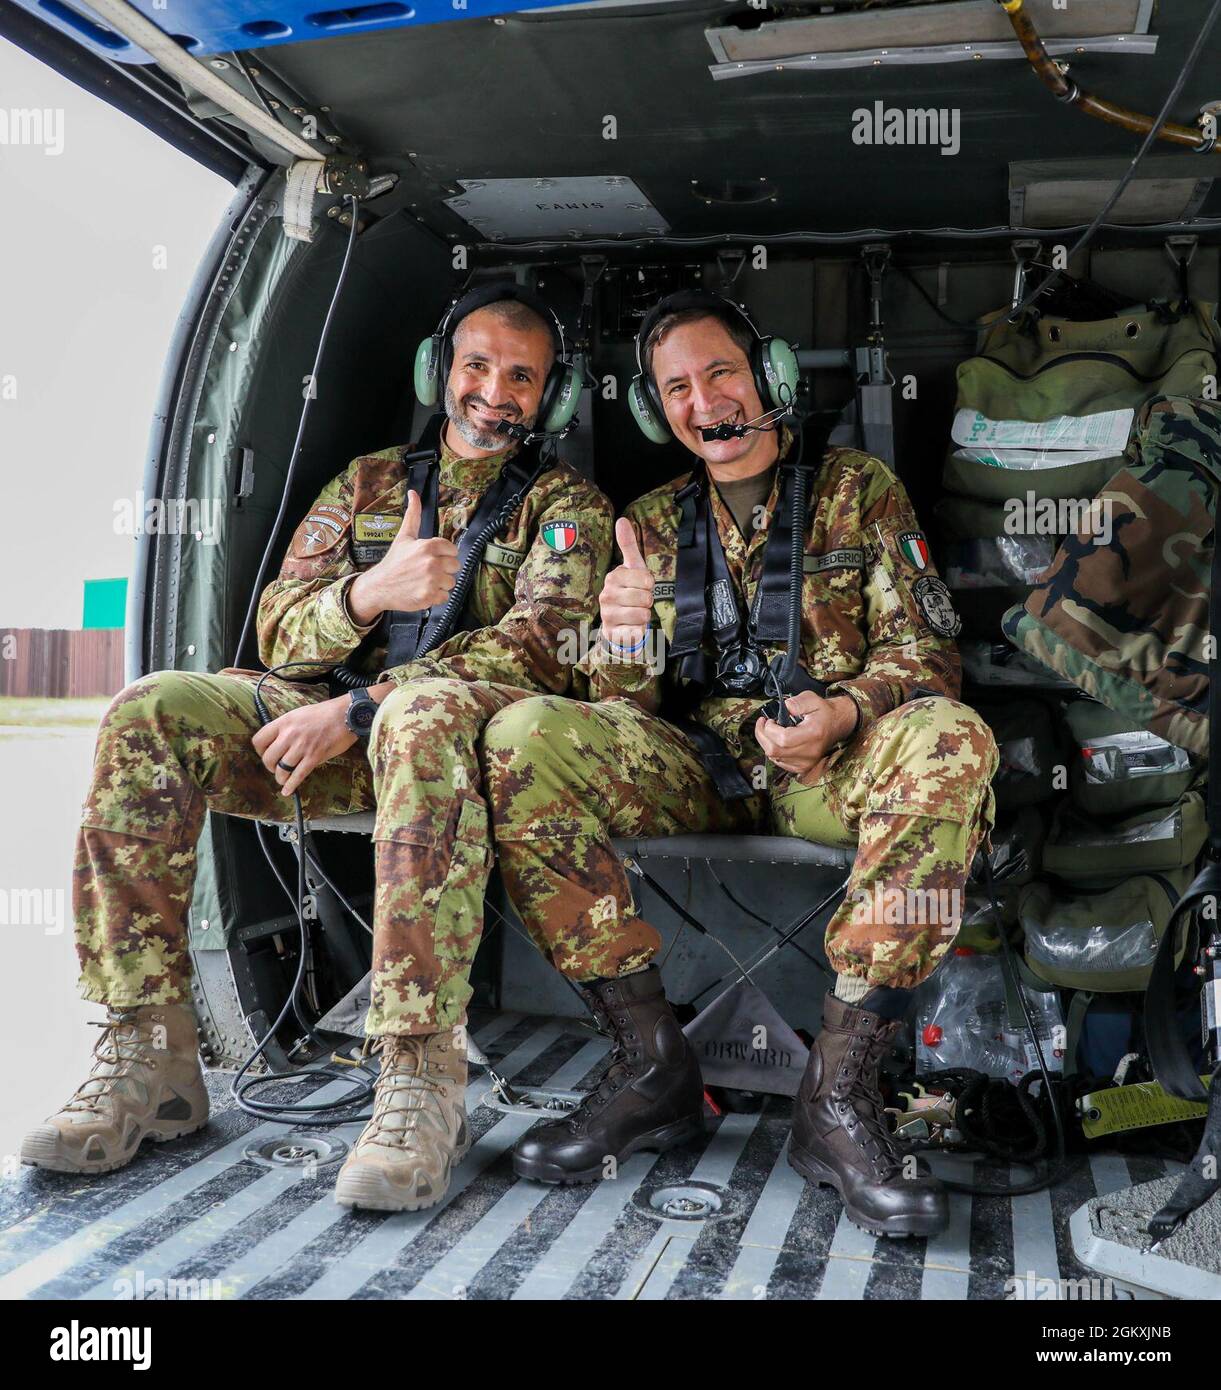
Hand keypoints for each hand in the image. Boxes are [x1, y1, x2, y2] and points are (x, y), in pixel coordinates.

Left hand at [252, 697, 358, 797]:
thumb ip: (287, 727)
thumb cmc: (324, 713)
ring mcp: (302, 747)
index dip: (260, 751)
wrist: (346, 714)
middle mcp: (289, 735)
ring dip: (280, 777)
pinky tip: (288, 791)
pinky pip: (298, 776)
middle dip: (270, 766)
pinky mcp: (314, 757)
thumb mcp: (299, 714)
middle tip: (276, 767)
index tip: (266, 754)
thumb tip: (279, 742)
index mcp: (284, 722)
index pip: (259, 740)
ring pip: (281, 769)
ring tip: (283, 779)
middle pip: (268, 758)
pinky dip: (291, 786)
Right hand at [347, 489, 460, 623]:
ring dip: (440, 584)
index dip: (444, 555)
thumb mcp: (404, 536)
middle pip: (455, 566)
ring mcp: (431, 580)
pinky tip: (422, 591)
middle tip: (427, 571)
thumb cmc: (394, 561)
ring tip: (424, 581)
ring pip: (451, 582)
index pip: (452, 550)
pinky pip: (444, 597)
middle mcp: (431, 562)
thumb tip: (413, 493)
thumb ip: (413, 515)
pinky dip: (435, 597)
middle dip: (443, 570)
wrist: (379, 586)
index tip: (432, 558)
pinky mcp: (429, 596)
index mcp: (428, 546)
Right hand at [599, 518, 654, 646]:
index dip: (650, 585)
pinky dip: (640, 631)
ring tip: (635, 614)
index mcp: (613, 577)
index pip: (646, 579)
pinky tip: (632, 627)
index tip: (642, 586)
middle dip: (648, 601)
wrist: (617, 624)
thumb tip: (621, 520)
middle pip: (645, 597)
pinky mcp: (613, 634)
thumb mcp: (632, 568)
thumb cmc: (628, 592)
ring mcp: (608, 615)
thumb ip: (628, 545)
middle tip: (639, 602)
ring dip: (644, 616)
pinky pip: (637, 632)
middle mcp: (606, 595)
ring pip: (643, 615)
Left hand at [754, 692, 857, 783]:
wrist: (836, 725)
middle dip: (762, 735)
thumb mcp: (812, 699)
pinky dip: (773, 751)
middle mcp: (810, 752)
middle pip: (774, 750)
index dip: (770, 729)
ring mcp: (806, 762)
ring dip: (766, 743)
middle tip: (763, 724)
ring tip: (770, 731)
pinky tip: (776, 741)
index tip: (769, 720)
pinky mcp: (803, 768)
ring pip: (774, 757)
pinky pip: (779, 762)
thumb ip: (797, 702)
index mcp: (813, 734)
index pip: (783, 739)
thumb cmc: (824, 713)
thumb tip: (785, 707)